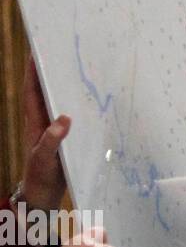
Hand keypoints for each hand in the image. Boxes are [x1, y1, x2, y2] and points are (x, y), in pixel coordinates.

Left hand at [21, 55, 69, 211]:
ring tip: (79, 65)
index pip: (32, 90)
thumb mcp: (44, 159)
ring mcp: (55, 127)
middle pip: (45, 89)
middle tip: (62, 49)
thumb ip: (52, 140)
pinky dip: (79, 101)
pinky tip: (93, 96)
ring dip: (66, 83)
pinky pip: (73, 112)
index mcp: (35, 121)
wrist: (44, 197)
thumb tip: (65, 118)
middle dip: (51, 69)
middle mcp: (44, 120)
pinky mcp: (67, 135)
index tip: (38, 49)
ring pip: (59, 99)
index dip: (33, 70)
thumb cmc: (40, 177)